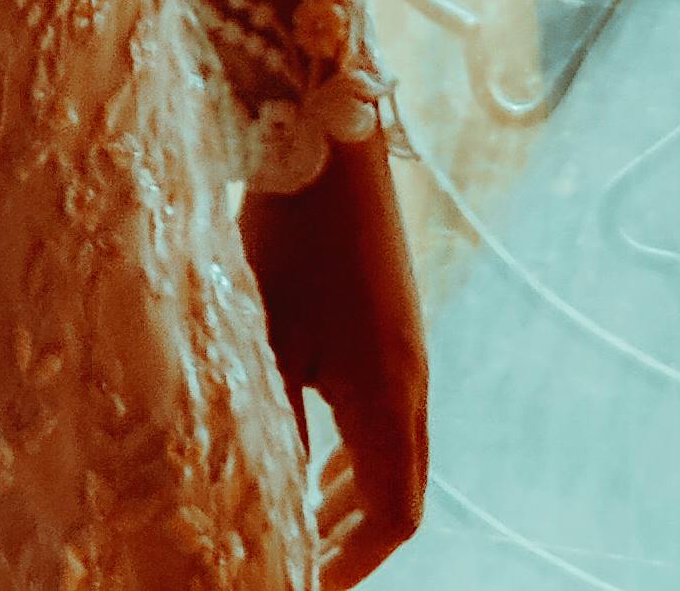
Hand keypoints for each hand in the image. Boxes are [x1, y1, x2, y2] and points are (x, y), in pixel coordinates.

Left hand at [244, 139, 427, 585]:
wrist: (330, 135)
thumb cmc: (290, 238)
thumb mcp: (268, 341)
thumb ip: (278, 426)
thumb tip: (275, 498)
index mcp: (387, 400)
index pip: (392, 518)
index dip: (351, 563)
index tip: (306, 582)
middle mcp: (411, 383)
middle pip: (402, 490)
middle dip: (354, 536)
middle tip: (304, 560)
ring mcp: (408, 350)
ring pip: (398, 451)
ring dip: (357, 492)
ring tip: (306, 518)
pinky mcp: (394, 322)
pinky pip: (389, 413)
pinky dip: (358, 448)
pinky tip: (316, 448)